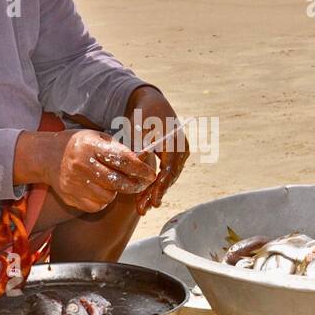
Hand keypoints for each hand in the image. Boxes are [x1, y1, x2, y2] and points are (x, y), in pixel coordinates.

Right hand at [44, 128, 154, 213]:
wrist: (47, 156)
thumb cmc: (79, 145)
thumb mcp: (98, 137)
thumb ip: (119, 149)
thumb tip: (143, 159)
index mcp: (91, 146)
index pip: (122, 160)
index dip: (140, 169)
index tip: (151, 174)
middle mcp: (82, 165)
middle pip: (118, 182)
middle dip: (134, 185)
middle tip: (142, 183)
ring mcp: (75, 183)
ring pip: (108, 196)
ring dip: (115, 192)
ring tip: (112, 182)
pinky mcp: (70, 197)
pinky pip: (96, 206)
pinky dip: (102, 201)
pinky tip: (99, 190)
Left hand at [125, 85, 188, 214]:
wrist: (154, 105)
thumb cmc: (145, 114)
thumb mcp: (139, 129)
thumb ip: (137, 147)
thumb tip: (133, 165)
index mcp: (175, 142)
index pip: (169, 169)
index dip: (160, 186)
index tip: (152, 199)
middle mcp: (181, 150)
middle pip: (169, 177)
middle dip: (156, 194)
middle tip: (144, 208)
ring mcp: (179, 154)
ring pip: (167, 178)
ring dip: (155, 192)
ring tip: (142, 207)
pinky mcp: (174, 158)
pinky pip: (166, 174)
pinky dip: (156, 185)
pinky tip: (145, 197)